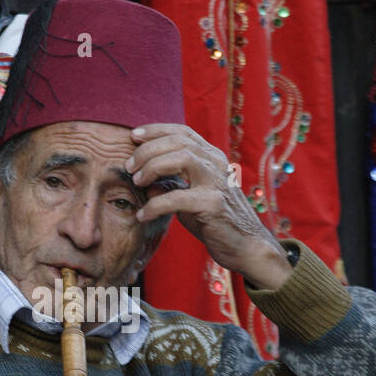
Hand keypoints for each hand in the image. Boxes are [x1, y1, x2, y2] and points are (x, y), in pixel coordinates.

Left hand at [127, 123, 292, 287]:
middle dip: (148, 150)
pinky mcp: (213, 204)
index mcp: (211, 158)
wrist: (245, 245)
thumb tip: (143, 181)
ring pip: (182, 157)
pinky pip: (177, 198)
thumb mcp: (189, 197)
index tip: (133, 135)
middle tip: (130, 166)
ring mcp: (217, 182)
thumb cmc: (215, 220)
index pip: (183, 132)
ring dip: (153, 167)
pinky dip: (155, 205)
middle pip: (179, 141)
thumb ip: (170, 185)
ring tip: (137, 182)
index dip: (156, 130)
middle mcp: (216, 164)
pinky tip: (142, 215)